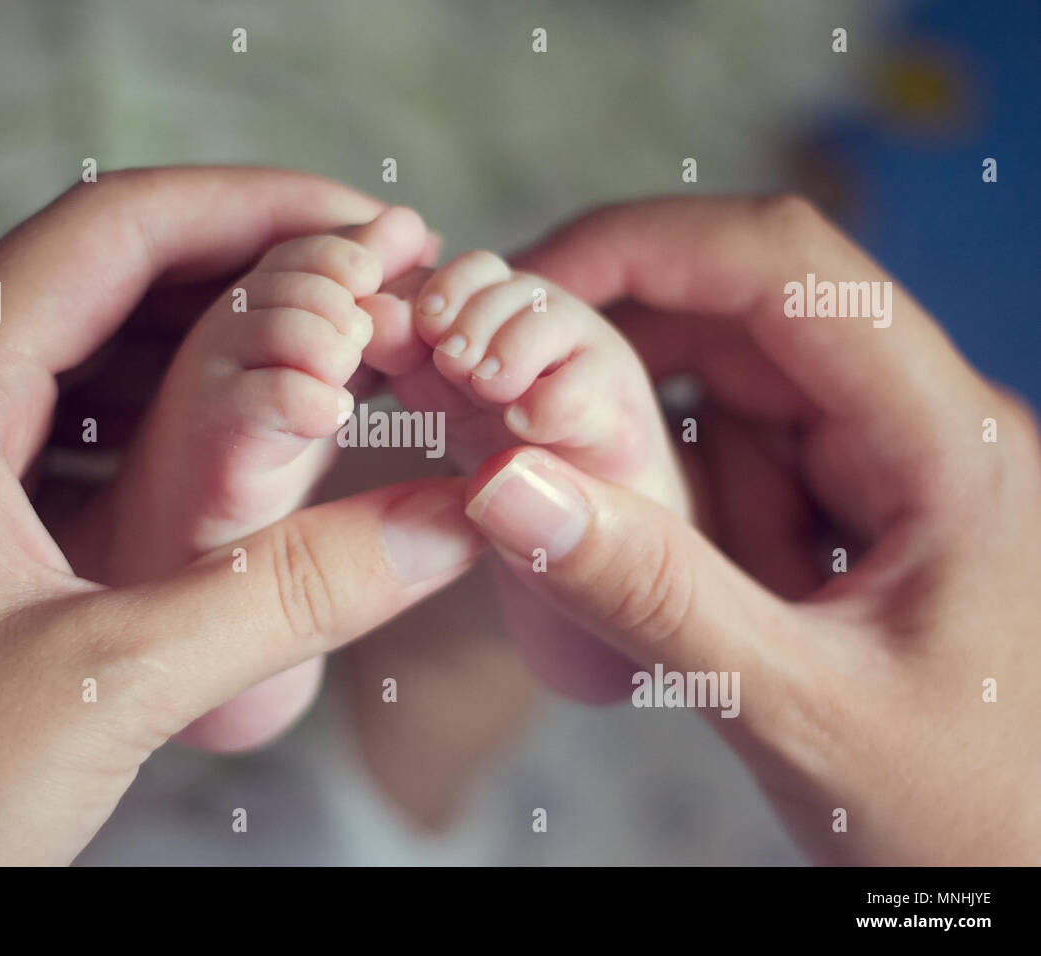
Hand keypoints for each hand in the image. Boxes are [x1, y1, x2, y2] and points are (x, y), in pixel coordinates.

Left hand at [0, 168, 482, 863]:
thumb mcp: (114, 680)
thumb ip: (287, 593)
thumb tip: (440, 524)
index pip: (108, 232)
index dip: (248, 204)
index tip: (360, 218)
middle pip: (109, 277)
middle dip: (247, 265)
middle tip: (370, 281)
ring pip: (103, 355)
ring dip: (219, 339)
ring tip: (334, 350)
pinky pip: (94, 432)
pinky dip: (185, 418)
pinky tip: (258, 448)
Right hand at [465, 195, 1040, 863]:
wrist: (1034, 881)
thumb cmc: (974, 818)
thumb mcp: (798, 709)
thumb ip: (651, 597)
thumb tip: (502, 484)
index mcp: (948, 445)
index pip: (789, 266)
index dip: (644, 247)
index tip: (525, 285)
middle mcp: (923, 430)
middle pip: (743, 324)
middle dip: (624, 363)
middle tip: (515, 419)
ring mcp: (890, 473)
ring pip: (731, 402)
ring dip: (657, 464)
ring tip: (658, 574)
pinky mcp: (856, 519)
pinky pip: (742, 472)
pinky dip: (683, 512)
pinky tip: (691, 596)